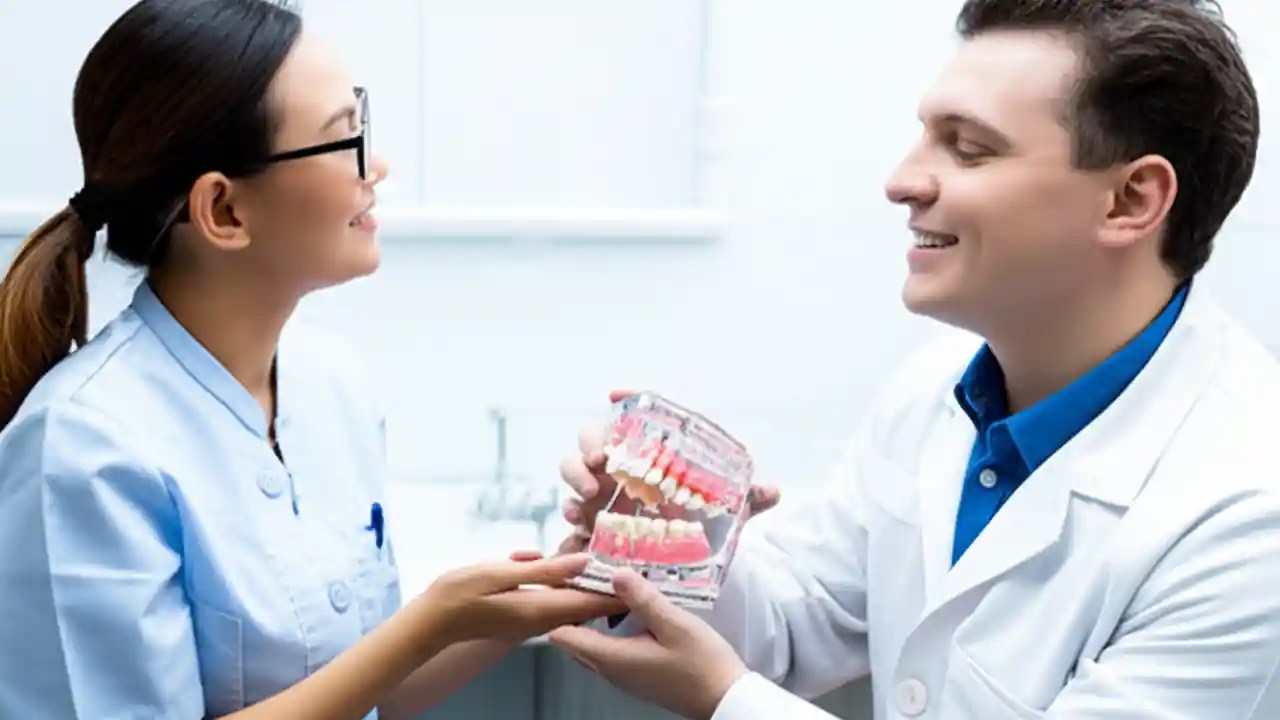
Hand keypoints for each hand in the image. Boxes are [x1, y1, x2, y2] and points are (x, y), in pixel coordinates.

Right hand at [418, 553, 625, 647]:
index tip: (643, 571)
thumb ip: (545, 569)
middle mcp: (543, 618)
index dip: (619, 588)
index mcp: (543, 609)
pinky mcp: (523, 613)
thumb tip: (585, 560)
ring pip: (568, 596)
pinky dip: (551, 577)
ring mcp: (533, 618)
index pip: (593, 601)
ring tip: (592, 548)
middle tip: (623, 550)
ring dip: (577, 575)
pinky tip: (538, 559)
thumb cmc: (460, 594)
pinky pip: (549, 595)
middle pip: (586, 600)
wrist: (431, 621)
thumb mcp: (501, 573)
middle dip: (603, 578)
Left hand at [548, 568, 747, 719]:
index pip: (563, 636)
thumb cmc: (700, 662)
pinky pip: (606, 653)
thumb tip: (614, 573)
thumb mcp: (674, 624)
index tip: (571, 581)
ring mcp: (621, 677)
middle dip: (573, 612)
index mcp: (611, 658)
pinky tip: (625, 613)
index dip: (562, 607)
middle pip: (572, 642)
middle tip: (587, 579)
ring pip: (589, 648)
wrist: (723, 699)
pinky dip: (605, 633)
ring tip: (605, 590)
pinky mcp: (634, 677)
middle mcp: (609, 671)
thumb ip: (643, 599)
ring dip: (590, 622)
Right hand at [558, 389, 781, 554]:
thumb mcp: (726, 511)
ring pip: (571, 465)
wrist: (679, 562)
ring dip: (574, 472)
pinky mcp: (589, 519)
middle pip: (591, 435)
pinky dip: (570, 514)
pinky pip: (569, 510)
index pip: (632, 416)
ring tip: (588, 494)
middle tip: (602, 460)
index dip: (623, 399)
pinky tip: (580, 523)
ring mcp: (599, 489)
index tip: (615, 395)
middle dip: (590, 441)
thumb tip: (773, 491)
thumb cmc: (698, 521)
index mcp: (649, 452)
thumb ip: (747, 499)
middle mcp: (619, 464)